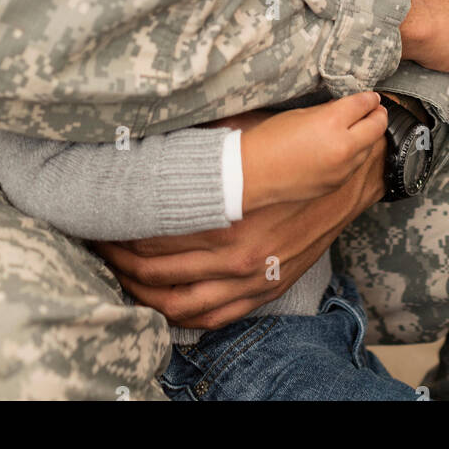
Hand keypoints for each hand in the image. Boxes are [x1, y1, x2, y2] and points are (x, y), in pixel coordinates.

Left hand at [90, 135, 386, 330]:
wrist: (353, 174)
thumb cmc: (296, 146)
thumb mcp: (246, 132)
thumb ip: (201, 140)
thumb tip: (154, 132)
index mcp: (226, 211)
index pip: (152, 230)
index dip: (118, 226)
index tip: (97, 215)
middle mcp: (236, 253)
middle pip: (156, 269)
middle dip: (118, 258)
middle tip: (95, 243)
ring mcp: (251, 277)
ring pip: (178, 302)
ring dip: (141, 292)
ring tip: (118, 274)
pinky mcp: (266, 288)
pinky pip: (213, 316)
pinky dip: (180, 315)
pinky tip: (160, 303)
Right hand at [239, 92, 387, 209]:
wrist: (252, 174)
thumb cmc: (270, 139)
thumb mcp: (301, 114)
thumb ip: (329, 110)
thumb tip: (348, 107)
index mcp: (332, 122)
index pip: (363, 105)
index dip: (369, 98)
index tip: (371, 96)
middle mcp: (343, 146)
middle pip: (376, 126)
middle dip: (378, 115)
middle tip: (376, 109)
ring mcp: (342, 169)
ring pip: (369, 148)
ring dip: (368, 136)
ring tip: (360, 128)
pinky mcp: (337, 183)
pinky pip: (355, 165)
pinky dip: (355, 154)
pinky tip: (344, 148)